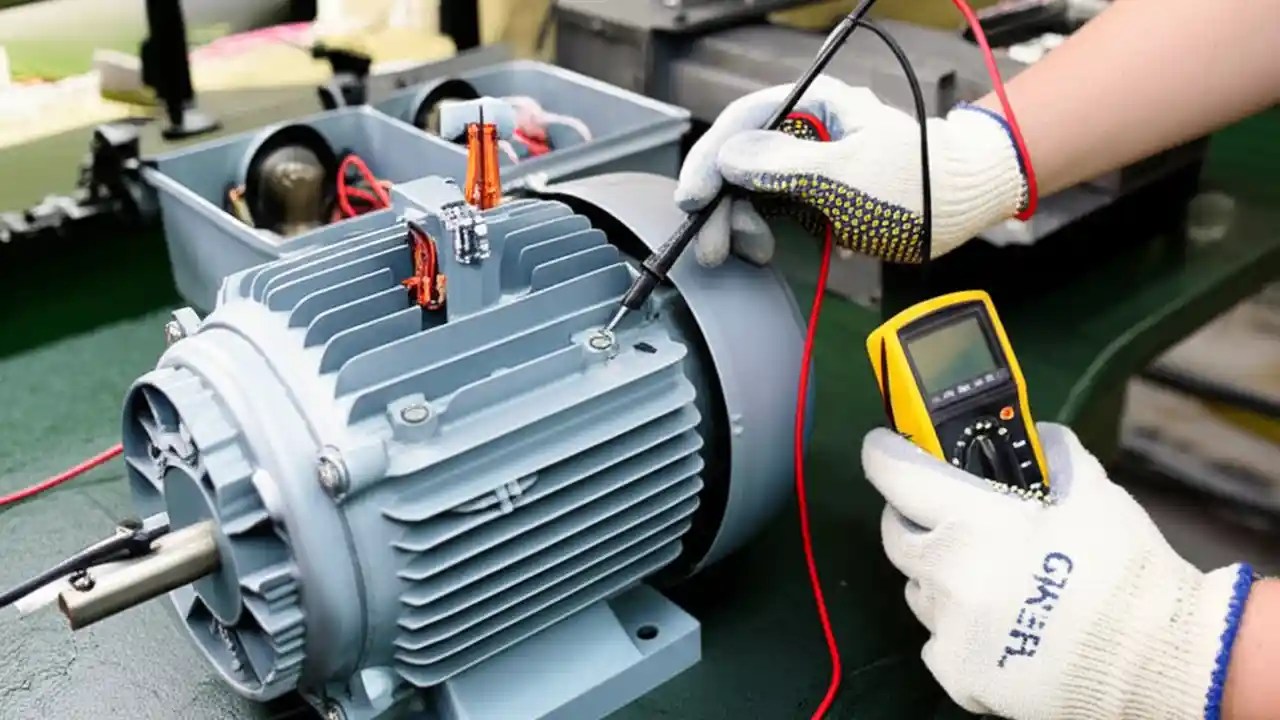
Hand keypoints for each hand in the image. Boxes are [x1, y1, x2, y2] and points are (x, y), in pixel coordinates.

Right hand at [674, 75, 1028, 266]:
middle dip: (721, 204)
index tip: (693, 199)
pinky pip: (772, 210)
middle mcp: (805, 130)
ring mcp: (808, 163)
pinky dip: (763, 231)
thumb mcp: (846, 175)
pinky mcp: (814, 195)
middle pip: (740, 159)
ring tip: (752, 253)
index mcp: (814, 105)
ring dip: (740, 224)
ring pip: (751, 189)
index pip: (743, 122)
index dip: (710, 159)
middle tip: (710, 247)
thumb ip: (784, 166)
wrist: (961, 208)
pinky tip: (769, 250)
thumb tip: (728, 157)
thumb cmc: (915, 183)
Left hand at [861, 423, 1256, 719]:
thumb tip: (1030, 436)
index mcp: (972, 520)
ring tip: (989, 578)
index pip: (894, 473)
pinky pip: (939, 639)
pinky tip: (999, 624)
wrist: (1159, 659)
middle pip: (896, 535)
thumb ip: (1050, 454)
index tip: (887, 447)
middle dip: (914, 518)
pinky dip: (959, 628)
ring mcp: (948, 628)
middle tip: (947, 517)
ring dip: (940, 576)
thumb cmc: (1125, 568)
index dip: (885, 453)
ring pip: (918, 589)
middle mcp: (947, 573)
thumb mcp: (1091, 489)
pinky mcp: (956, 673)